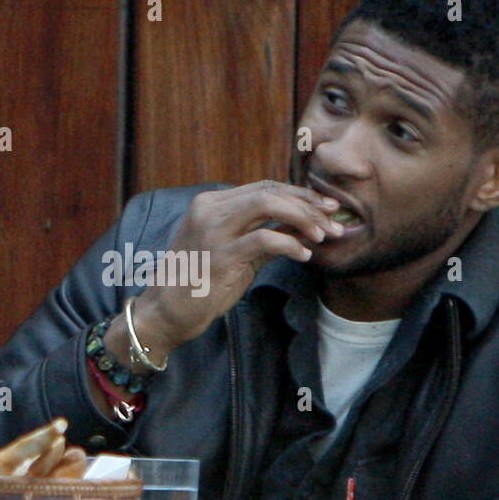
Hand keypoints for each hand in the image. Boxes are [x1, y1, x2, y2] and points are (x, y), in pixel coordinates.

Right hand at [123, 180, 343, 358]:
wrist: (165, 312)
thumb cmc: (199, 283)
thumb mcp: (235, 253)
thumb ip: (264, 236)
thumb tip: (303, 228)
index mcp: (212, 204)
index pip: (265, 187)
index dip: (300, 195)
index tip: (326, 208)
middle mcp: (210, 209)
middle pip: (270, 191)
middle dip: (307, 204)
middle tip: (333, 222)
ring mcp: (213, 229)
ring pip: (268, 204)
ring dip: (302, 218)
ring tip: (322, 236)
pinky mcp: (220, 254)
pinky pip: (265, 238)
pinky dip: (290, 243)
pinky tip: (303, 256)